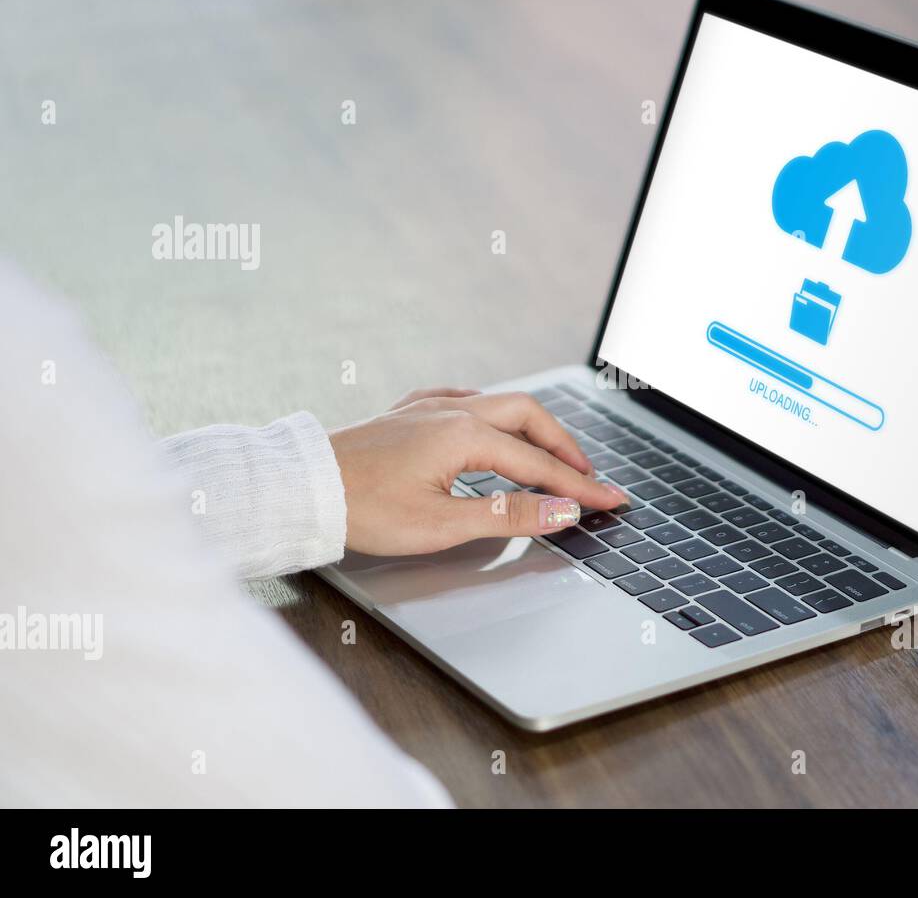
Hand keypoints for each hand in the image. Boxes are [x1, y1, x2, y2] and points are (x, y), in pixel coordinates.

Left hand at [328, 387, 626, 555]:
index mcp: (464, 435)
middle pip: (528, 417)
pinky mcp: (405, 414)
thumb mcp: (442, 523)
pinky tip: (487, 421)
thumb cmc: (363, 509)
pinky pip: (462, 400)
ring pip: (498, 405)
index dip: (579, 486)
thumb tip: (561, 511)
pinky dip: (490, 412)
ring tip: (550, 454)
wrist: (301, 488)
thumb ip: (508, 514)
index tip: (611, 500)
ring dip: (532, 428)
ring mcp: (426, 408)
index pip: (539, 464)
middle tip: (586, 476)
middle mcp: (451, 411)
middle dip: (564, 446)